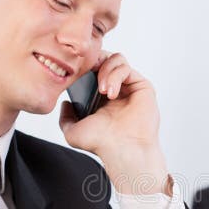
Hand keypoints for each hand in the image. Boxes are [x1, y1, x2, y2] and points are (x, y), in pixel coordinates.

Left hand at [59, 52, 168, 194]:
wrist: (121, 149)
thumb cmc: (102, 144)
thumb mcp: (73, 132)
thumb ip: (65, 118)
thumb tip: (65, 104)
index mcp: (100, 97)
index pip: (91, 69)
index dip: (83, 65)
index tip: (74, 70)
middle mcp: (116, 89)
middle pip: (104, 58)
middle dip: (93, 61)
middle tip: (87, 72)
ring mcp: (129, 87)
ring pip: (116, 59)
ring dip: (105, 70)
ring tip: (101, 91)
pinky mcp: (142, 86)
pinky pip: (126, 68)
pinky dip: (115, 75)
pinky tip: (110, 92)